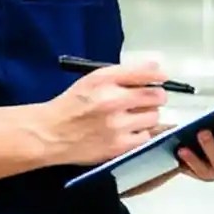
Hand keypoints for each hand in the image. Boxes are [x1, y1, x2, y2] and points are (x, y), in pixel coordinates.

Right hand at [34, 61, 169, 165]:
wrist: (51, 134)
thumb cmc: (73, 105)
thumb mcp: (92, 81)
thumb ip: (122, 74)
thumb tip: (155, 67)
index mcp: (102, 80)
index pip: (142, 73)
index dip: (157, 75)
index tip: (162, 77)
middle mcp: (111, 100)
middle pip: (155, 96)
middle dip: (155, 96)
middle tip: (148, 99)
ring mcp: (117, 125)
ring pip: (153, 116)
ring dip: (148, 115)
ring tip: (132, 117)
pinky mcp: (120, 145)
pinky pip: (146, 136)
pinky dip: (140, 133)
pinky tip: (127, 131)